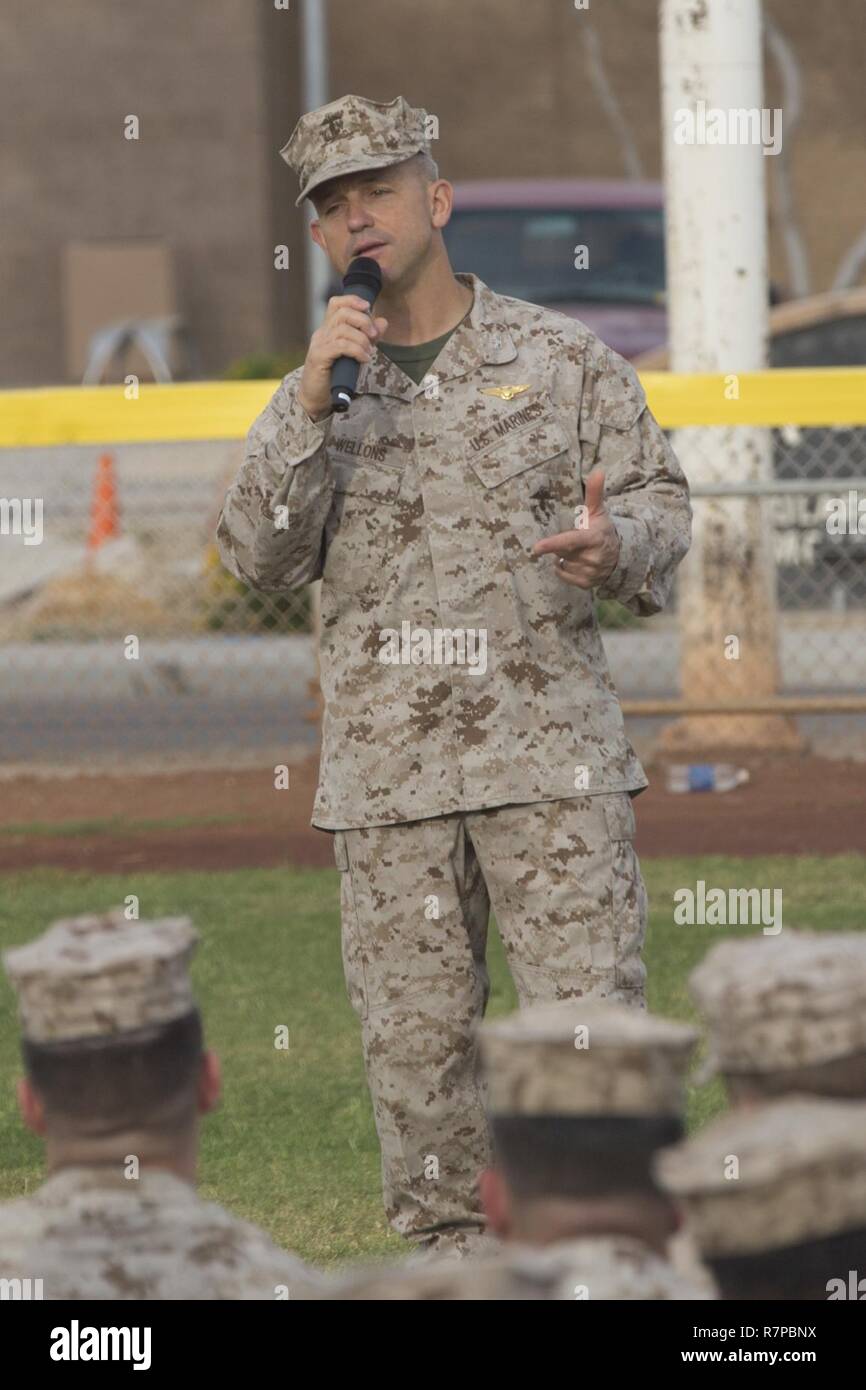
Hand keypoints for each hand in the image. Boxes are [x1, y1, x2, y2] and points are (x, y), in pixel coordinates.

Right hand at [297, 295, 388, 418]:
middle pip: (342, 313)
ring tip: (369, 352)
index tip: (368, 307)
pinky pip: (340, 346)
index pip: (336, 304)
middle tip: (374, 335)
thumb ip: (369, 337)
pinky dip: (356, 350)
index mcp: (328, 329)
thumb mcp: (355, 353)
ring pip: (343, 329)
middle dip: (363, 321)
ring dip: (362, 339)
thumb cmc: (336, 375)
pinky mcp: (319, 357)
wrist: (317, 397)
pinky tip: (364, 359)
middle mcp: (322, 333)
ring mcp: (319, 344)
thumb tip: (383, 322)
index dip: (352, 300)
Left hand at [532, 469, 620, 588]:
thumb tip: (598, 470)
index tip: (535, 548)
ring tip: (578, 551)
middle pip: (562, 552)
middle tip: (573, 539)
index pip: (570, 542)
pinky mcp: (586, 584)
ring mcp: (590, 572)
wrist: (619, 556)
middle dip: (561, 545)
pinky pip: (563, 575)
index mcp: (594, 538)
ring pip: (562, 563)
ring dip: (564, 557)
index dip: (553, 545)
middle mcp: (592, 557)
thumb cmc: (601, 529)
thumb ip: (594, 492)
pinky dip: (564, 568)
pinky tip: (575, 562)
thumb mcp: (598, 511)